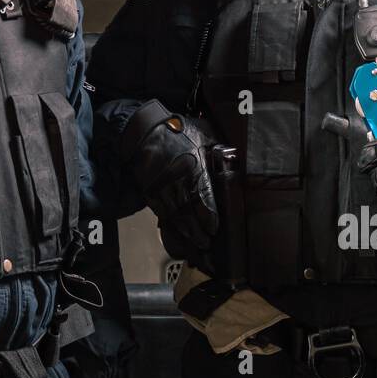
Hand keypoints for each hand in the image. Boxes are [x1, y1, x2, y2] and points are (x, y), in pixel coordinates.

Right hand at [123, 100, 218, 261]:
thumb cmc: (177, 131)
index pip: (204, 201)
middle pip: (190, 215)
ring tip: (196, 247)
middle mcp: (179, 184)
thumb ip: (217, 151)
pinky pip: (163, 214)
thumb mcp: (203, 136)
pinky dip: (170, 228)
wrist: (145, 131)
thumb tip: (232, 159)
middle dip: (199, 233)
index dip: (209, 219)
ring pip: (176, 218)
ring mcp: (164, 190)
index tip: (214, 230)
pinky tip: (177, 236)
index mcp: (194, 170)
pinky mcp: (152, 193)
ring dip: (187, 234)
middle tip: (207, 246)